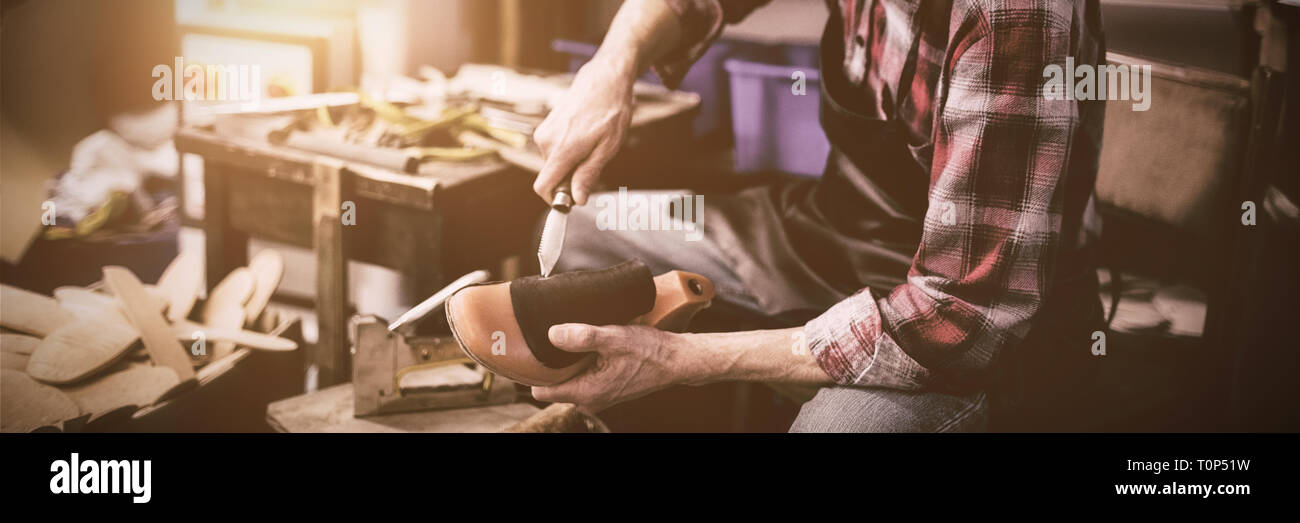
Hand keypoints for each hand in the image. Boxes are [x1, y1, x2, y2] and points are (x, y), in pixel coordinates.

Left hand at [531, 323, 703, 412]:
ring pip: (569, 377)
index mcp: (586, 392)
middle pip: (553, 382)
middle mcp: (590, 400)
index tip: (532, 348)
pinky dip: (583, 361)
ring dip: (569, 359)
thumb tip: (553, 334)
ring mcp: (599, 395)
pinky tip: (591, 343)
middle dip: (552, 361)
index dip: (533, 369)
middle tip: (554, 334)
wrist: (677, 360)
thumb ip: (582, 337)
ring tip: (575, 336)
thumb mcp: (614, 338)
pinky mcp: (607, 387)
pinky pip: (583, 375)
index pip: (541, 390)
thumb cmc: (650, 351)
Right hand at [532, 55, 635, 205]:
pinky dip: (568, 151)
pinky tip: (584, 136)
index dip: (555, 200)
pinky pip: (554, 150)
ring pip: (554, 163)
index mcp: (561, 149)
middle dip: (570, 178)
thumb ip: (588, 174)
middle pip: (552, 176)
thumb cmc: (611, 110)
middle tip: (594, 162)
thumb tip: (577, 199)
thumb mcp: (607, 147)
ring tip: (592, 143)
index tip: (570, 203)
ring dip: (571, 162)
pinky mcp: (546, 126)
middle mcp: (546, 141)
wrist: (604, 78)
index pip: (543, 187)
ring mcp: (544, 132)